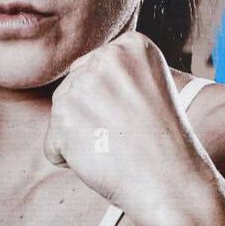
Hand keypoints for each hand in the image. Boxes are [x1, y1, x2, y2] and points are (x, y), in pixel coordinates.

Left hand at [44, 31, 215, 220]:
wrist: (172, 180)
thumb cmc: (163, 140)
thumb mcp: (149, 87)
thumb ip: (113, 73)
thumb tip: (74, 75)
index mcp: (133, 45)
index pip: (94, 68)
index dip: (112, 98)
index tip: (139, 111)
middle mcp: (106, 58)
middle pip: (74, 86)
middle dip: (91, 113)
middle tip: (127, 131)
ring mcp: (83, 87)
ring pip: (62, 113)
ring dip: (80, 135)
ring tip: (116, 144)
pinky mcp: (63, 120)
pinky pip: (52, 144)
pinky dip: (70, 158)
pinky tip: (102, 158)